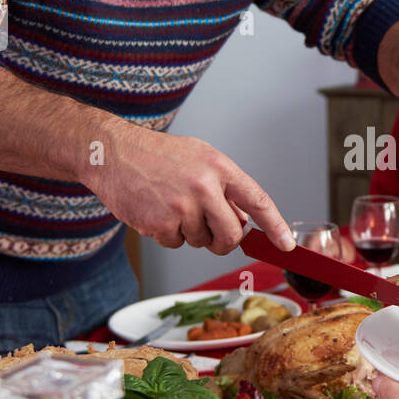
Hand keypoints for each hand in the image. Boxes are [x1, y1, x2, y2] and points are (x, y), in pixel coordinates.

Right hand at [84, 120, 293, 253]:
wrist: (112, 153)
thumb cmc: (158, 156)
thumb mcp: (200, 158)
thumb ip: (225, 188)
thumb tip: (244, 221)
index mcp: (219, 167)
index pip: (257, 201)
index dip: (276, 226)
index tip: (286, 245)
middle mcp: (204, 187)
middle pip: (231, 235)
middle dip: (224, 240)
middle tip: (209, 229)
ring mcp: (182, 207)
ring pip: (201, 241)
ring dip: (190, 232)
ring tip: (171, 204)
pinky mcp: (160, 224)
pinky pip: (176, 244)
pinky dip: (168, 234)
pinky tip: (156, 211)